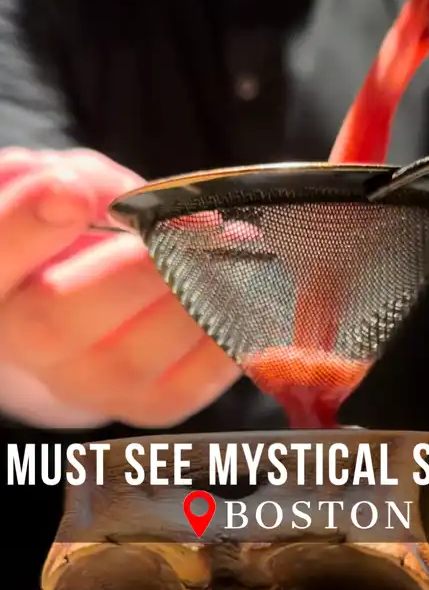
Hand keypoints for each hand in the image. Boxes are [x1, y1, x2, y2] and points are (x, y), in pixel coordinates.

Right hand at [0, 148, 238, 428]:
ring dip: (194, 299)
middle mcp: (25, 346)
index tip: (69, 194)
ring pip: (132, 357)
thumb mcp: (66, 188)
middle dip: (135, 270)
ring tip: (234, 249)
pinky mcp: (145, 407)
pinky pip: (188, 384)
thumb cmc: (76, 241)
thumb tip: (138, 207)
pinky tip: (243, 295)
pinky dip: (225, 339)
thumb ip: (85, 183)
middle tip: (189, 229)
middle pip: (59, 320)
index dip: (24, 227)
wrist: (93, 317)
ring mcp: (85, 385)